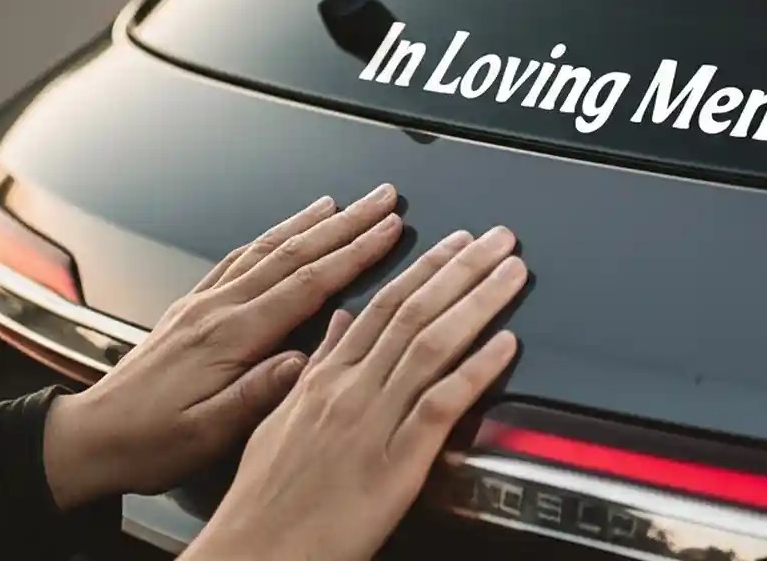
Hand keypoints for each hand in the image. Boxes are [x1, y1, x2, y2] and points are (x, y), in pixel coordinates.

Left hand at [42, 183, 401, 509]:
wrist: (88, 438)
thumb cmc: (147, 443)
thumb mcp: (206, 436)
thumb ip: (256, 396)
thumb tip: (304, 363)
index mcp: (230, 338)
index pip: (308, 284)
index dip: (354, 254)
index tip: (390, 230)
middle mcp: (219, 309)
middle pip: (295, 253)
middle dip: (347, 223)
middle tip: (384, 199)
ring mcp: (204, 302)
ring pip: (269, 248)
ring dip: (312, 222)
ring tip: (345, 203)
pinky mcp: (192, 306)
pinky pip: (239, 257)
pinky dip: (270, 236)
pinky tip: (286, 229)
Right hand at [181, 226, 524, 560]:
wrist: (255, 554)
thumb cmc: (265, 500)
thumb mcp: (281, 420)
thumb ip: (317, 366)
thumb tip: (340, 323)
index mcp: (324, 379)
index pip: (384, 305)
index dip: (426, 267)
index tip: (456, 241)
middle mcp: (350, 391)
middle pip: (415, 312)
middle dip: (463, 268)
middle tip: (500, 238)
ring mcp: (373, 423)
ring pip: (432, 344)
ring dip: (479, 302)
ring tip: (512, 272)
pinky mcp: (396, 463)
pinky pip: (442, 404)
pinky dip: (476, 369)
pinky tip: (505, 344)